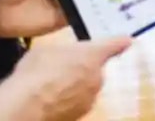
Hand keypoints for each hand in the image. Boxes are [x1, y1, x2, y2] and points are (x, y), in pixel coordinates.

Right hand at [11, 37, 131, 119]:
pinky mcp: (81, 116)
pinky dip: (68, 101)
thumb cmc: (37, 71)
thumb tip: (68, 57)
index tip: (127, 41)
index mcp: (92, 55)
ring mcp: (90, 99)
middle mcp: (98, 77)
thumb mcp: (48, 50)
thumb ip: (66, 52)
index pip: (113, 45)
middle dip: (82, 68)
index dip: (119, 42)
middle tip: (60, 68)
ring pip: (86, 88)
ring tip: (51, 86)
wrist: (27, 106)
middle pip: (95, 70)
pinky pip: (76, 103)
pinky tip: (50, 100)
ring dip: (75, 86)